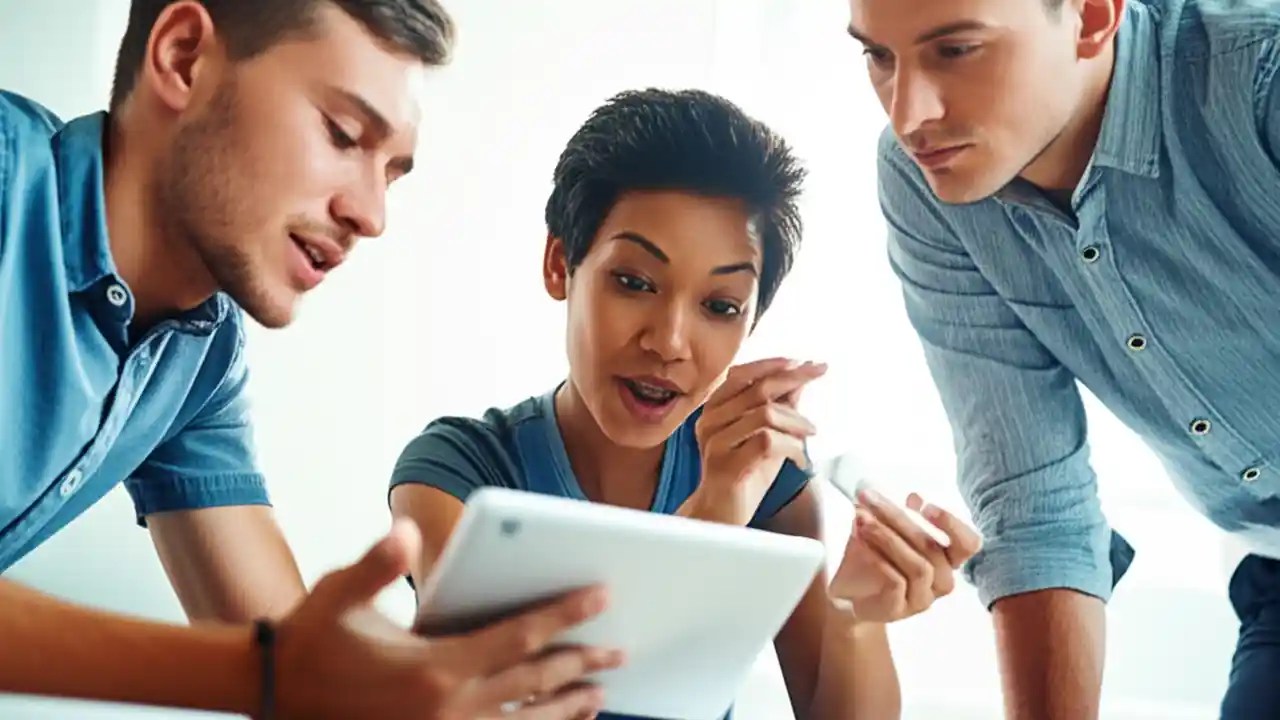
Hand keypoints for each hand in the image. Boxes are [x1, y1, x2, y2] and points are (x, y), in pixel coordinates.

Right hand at [273, 520, 622, 719]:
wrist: (277, 693)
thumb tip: (407, 529)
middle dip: (581, 663)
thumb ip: (377, 562)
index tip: (602, 595)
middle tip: (619, 649)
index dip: (563, 614)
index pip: (518, 635)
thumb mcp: (339, 593)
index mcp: (435, 666)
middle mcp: (449, 707)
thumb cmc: (314, 638)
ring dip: (567, 705)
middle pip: (534, 683)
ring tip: (601, 692)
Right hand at [687, 358, 826, 524]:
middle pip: (757, 388)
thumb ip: (777, 407)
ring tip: (811, 433)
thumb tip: (799, 379)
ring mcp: (716, 442)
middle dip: (793, 379)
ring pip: (765, 413)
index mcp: (715, 408)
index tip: (805, 362)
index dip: (774, 365)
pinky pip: (768, 442)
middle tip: (819, 373)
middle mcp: (710, 420)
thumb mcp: (764, 435)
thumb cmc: (743, 473)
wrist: (720, 514)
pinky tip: (801, 459)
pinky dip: (792, 447)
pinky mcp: (727, 465)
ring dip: (796, 420)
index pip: (743, 374)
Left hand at [829, 490, 981, 623]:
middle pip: (933, 548)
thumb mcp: (884, 531)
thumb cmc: (871, 560)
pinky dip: (879, 558)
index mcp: (946, 559)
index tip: (927, 506)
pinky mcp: (899, 610)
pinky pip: (896, 583)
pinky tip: (860, 541)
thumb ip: (900, 514)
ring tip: (862, 519)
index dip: (952, 525)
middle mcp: (940, 581)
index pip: (968, 544)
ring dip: (888, 537)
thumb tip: (913, 497)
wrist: (847, 593)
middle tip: (872, 499)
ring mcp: (921, 599)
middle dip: (899, 518)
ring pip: (919, 566)